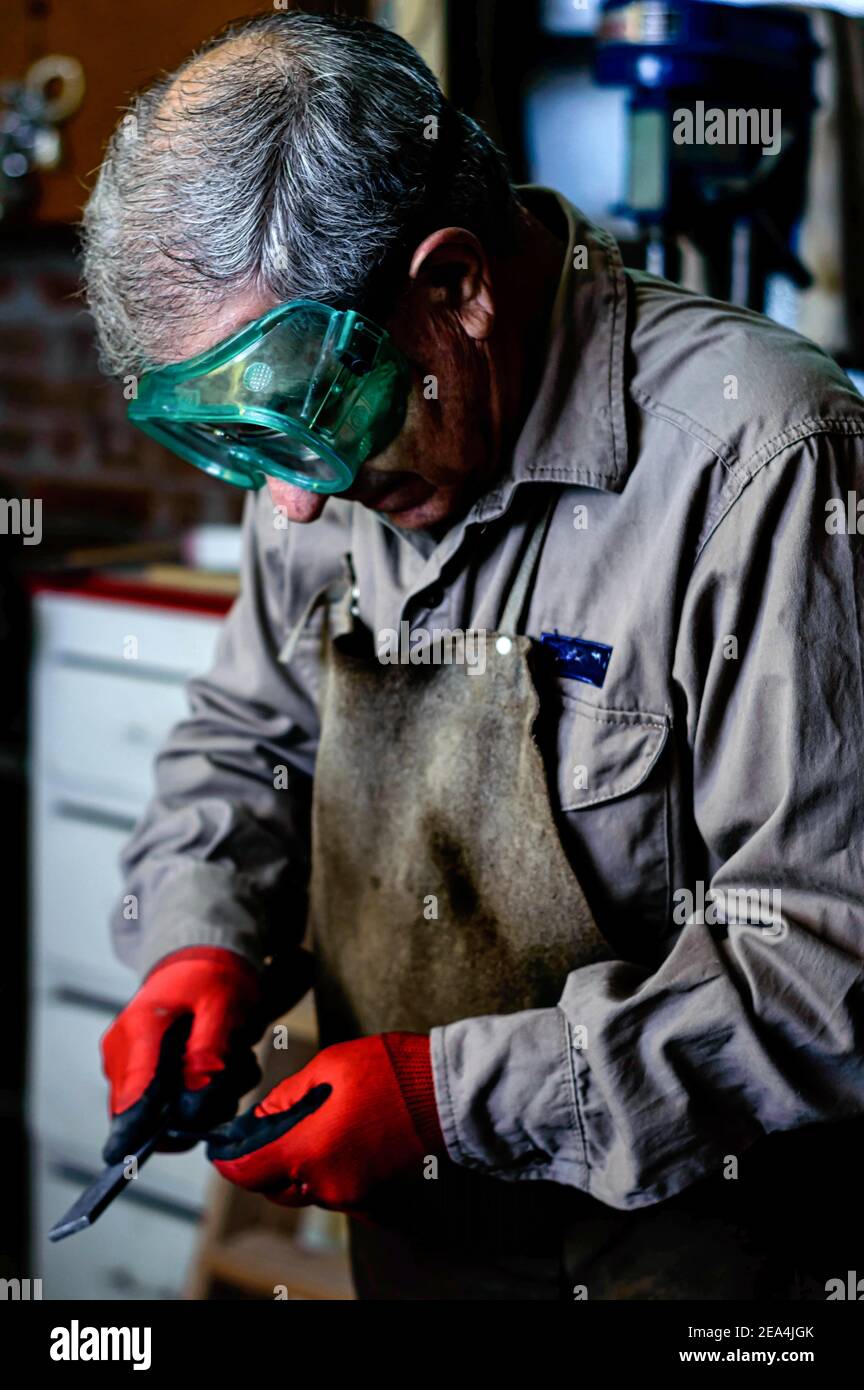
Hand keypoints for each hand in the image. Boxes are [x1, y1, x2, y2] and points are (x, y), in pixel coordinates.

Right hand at [100, 946, 312, 1163]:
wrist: (203, 959)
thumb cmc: (213, 977)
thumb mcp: (222, 1006)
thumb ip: (208, 1056)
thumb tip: (191, 1108)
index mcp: (138, 1032)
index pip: (132, 1099)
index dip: (140, 1135)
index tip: (147, 1157)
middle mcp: (124, 1054)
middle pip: (148, 1117)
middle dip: (199, 1109)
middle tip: (233, 1073)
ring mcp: (130, 1066)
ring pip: (165, 1115)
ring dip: (209, 1100)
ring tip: (233, 1060)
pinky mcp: (143, 1075)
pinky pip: (170, 1106)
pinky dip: (203, 1094)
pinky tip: (221, 1065)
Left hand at [206, 1033, 445, 1211]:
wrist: (450, 1092)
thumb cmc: (392, 1071)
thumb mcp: (330, 1065)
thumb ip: (288, 1096)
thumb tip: (262, 1117)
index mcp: (309, 1149)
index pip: (248, 1172)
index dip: (228, 1161)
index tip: (221, 1150)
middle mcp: (327, 1183)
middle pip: (275, 1186)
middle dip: (265, 1163)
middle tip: (269, 1133)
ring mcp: (353, 1196)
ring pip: (306, 1191)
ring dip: (300, 1167)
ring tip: (314, 1128)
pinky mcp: (375, 1199)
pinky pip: (337, 1194)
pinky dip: (329, 1174)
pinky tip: (340, 1143)